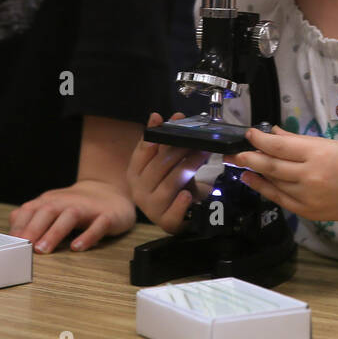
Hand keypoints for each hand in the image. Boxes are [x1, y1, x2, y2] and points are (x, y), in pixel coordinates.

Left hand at [9, 179, 136, 252]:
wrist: (110, 190)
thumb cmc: (76, 204)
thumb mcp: (52, 206)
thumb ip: (32, 216)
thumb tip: (12, 227)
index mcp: (51, 201)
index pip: (31, 209)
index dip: (19, 226)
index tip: (10, 243)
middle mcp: (68, 202)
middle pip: (48, 211)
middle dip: (34, 229)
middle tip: (24, 248)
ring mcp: (88, 208)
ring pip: (69, 216)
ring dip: (54, 233)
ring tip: (43, 250)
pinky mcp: (107, 216)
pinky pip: (98, 225)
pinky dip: (87, 236)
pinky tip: (76, 248)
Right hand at [127, 111, 208, 233]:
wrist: (177, 213)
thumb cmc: (169, 183)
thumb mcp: (164, 162)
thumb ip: (161, 140)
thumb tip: (156, 116)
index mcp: (134, 173)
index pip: (144, 151)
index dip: (157, 135)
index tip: (171, 120)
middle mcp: (138, 191)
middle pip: (159, 166)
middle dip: (179, 149)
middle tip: (197, 138)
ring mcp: (151, 208)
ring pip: (170, 184)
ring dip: (188, 167)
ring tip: (203, 154)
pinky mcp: (166, 223)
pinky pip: (173, 213)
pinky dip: (181, 203)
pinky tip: (188, 194)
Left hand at [232, 126, 337, 221]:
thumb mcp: (328, 144)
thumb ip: (298, 141)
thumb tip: (273, 133)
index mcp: (317, 155)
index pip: (280, 147)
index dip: (260, 139)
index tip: (249, 133)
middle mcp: (310, 176)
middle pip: (271, 165)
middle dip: (249, 157)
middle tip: (234, 151)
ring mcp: (307, 196)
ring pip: (273, 182)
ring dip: (254, 172)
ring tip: (240, 163)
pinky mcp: (306, 212)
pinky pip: (279, 199)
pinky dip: (263, 188)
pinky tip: (252, 179)